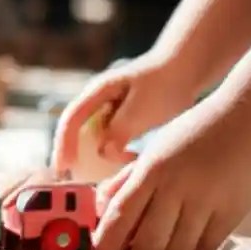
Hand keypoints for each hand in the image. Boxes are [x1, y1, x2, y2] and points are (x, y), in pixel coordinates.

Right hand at [53, 53, 200, 173]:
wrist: (187, 68)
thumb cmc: (165, 83)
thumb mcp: (141, 109)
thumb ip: (119, 131)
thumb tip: (103, 154)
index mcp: (97, 92)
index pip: (70, 121)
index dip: (63, 146)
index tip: (63, 169)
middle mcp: (97, 101)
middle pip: (76, 132)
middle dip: (74, 157)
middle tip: (74, 181)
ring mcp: (109, 110)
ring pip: (93, 139)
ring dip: (96, 158)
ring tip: (105, 176)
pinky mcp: (123, 119)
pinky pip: (111, 141)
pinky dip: (114, 154)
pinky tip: (129, 161)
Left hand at [90, 98, 250, 249]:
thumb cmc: (196, 134)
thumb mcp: (155, 150)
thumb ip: (127, 180)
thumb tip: (102, 210)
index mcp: (151, 170)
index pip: (119, 217)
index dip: (104, 248)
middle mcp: (176, 188)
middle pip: (147, 245)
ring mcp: (206, 204)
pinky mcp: (231, 215)